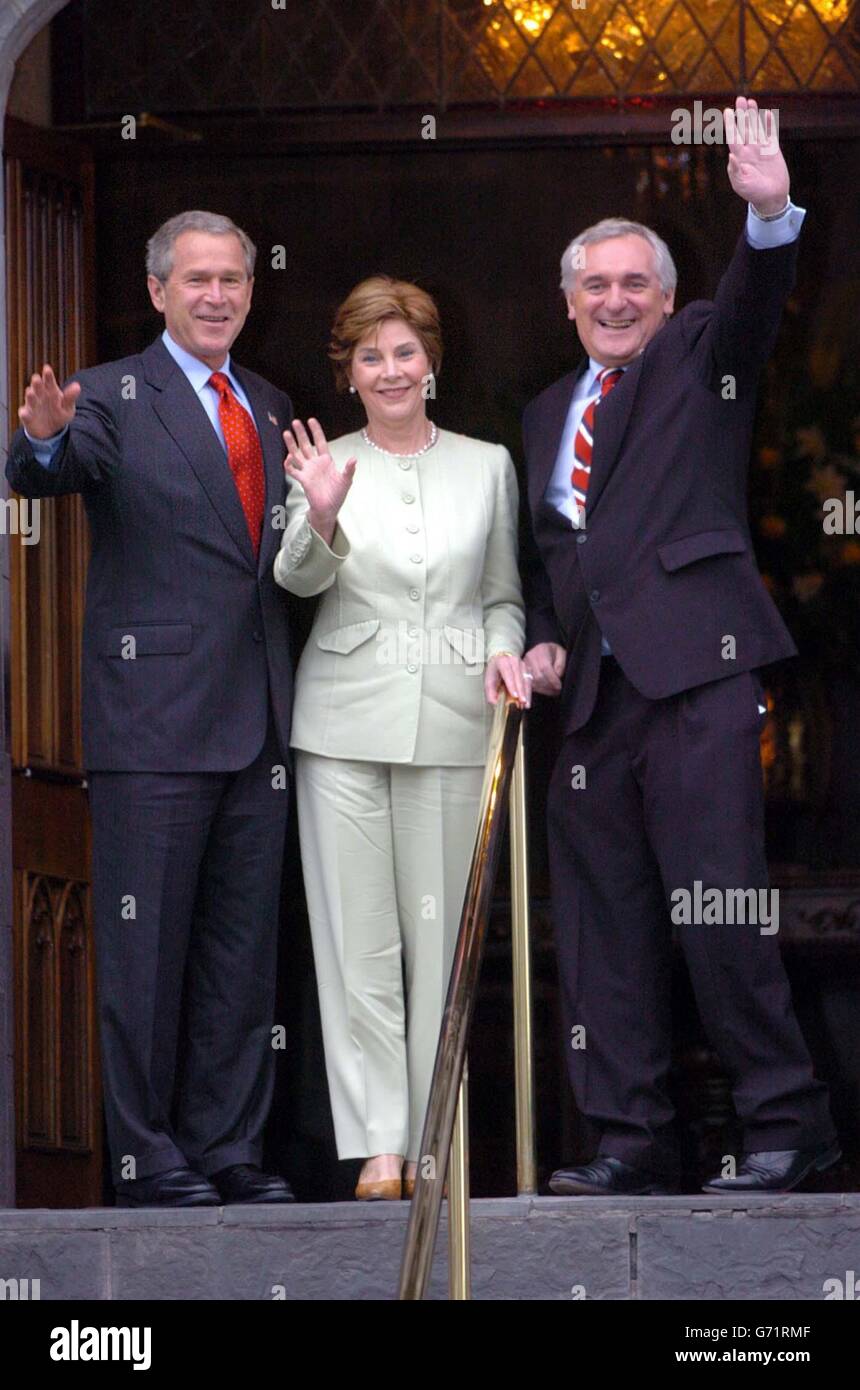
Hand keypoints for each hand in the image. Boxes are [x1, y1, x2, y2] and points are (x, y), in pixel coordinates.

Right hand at [18, 364, 79, 438]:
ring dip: (30, 396)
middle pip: (38, 388)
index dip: (48, 375)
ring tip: (30, 392)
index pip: (49, 381)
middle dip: (37, 384)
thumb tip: (78, 386)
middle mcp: (39, 395)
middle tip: (36, 378)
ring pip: (31, 399)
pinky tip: (24, 413)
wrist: (50, 430)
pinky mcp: (27, 416)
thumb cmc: (59, 413)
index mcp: (51, 391)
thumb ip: (70, 397)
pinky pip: (25, 415)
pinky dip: (24, 413)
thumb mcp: (67, 406)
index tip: (47, 368)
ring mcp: (32, 405)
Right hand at [283, 418, 355, 530]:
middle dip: (301, 433)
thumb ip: (349, 470)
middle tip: (295, 422)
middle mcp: (315, 463)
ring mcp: (307, 471)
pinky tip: (287, 458)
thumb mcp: (346, 480)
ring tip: (285, 433)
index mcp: (326, 460)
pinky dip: (289, 465)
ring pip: (297, 454)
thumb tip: (354, 459)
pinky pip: (293, 471)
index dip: (316, 431)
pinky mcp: (303, 480)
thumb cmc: (338, 494)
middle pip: (306, 445)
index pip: (320, 442)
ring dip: (291, 445)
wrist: (329, 508)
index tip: (311, 420)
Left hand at [484, 652, 530, 708]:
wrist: (501, 657)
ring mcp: (522, 664)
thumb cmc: (495, 669)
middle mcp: (513, 661)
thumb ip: (490, 691)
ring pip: (526, 680)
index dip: (512, 685)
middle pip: (519, 677)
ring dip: (526, 693)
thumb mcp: (488, 679)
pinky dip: (528, 691)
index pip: (508, 674)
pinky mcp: (527, 669)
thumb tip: (494, 702)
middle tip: (522, 702)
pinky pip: (529, 681)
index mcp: (502, 662)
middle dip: (521, 691)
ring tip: (526, 704)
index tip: (515, 695)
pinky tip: (527, 700)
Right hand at [524, 641, 566, 696]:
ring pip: (533, 682)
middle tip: (557, 691)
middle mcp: (530, 658)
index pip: (545, 668)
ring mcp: (524, 665)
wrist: (540, 647)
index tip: (559, 686)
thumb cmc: (553, 651)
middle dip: (549, 686)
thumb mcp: (561, 654)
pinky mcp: (521, 672)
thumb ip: (560, 665)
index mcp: (541, 651)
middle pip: (538, 676)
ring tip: (552, 691)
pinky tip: (545, 690)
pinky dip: (538, 689)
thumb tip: (557, 677)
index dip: (552, 680)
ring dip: (544, 689)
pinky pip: (529, 684)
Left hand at [725, 96, 788, 215]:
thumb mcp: (741, 184)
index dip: (730, 124)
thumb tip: (731, 155)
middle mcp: (749, 150)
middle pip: (744, 127)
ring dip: (753, 115)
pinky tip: (767, 113)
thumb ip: (735, 170)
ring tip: (750, 101)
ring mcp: (761, 149)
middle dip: (742, 114)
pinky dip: (769, 124)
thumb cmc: (753, 193)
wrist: (771, 198)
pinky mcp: (773, 150)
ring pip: (756, 127)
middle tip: (740, 99)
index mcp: (739, 157)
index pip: (733, 137)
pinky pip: (770, 133)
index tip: (728, 112)